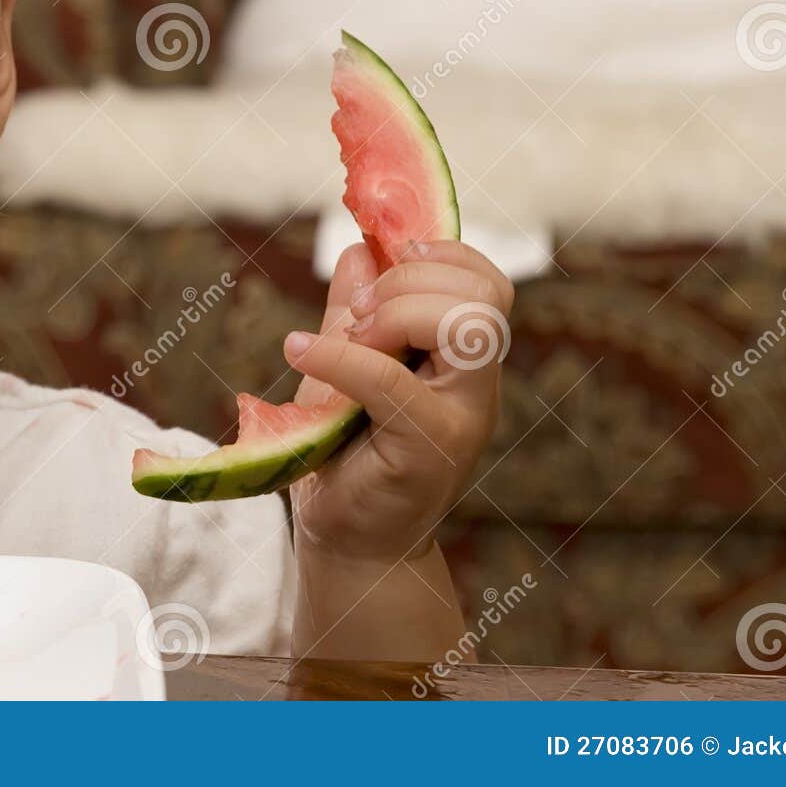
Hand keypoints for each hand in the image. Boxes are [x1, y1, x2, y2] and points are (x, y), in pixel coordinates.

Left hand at [284, 240, 511, 564]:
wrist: (345, 537)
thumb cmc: (345, 453)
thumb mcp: (345, 364)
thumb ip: (358, 310)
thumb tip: (361, 249)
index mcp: (460, 361)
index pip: (489, 285)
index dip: (445, 255)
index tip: (387, 262)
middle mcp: (473, 388)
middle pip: (486, 296)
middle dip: (413, 280)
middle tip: (361, 314)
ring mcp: (460, 418)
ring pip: (467, 326)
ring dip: (397, 312)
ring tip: (349, 335)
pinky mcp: (429, 449)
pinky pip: (393, 382)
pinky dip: (342, 356)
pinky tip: (296, 350)